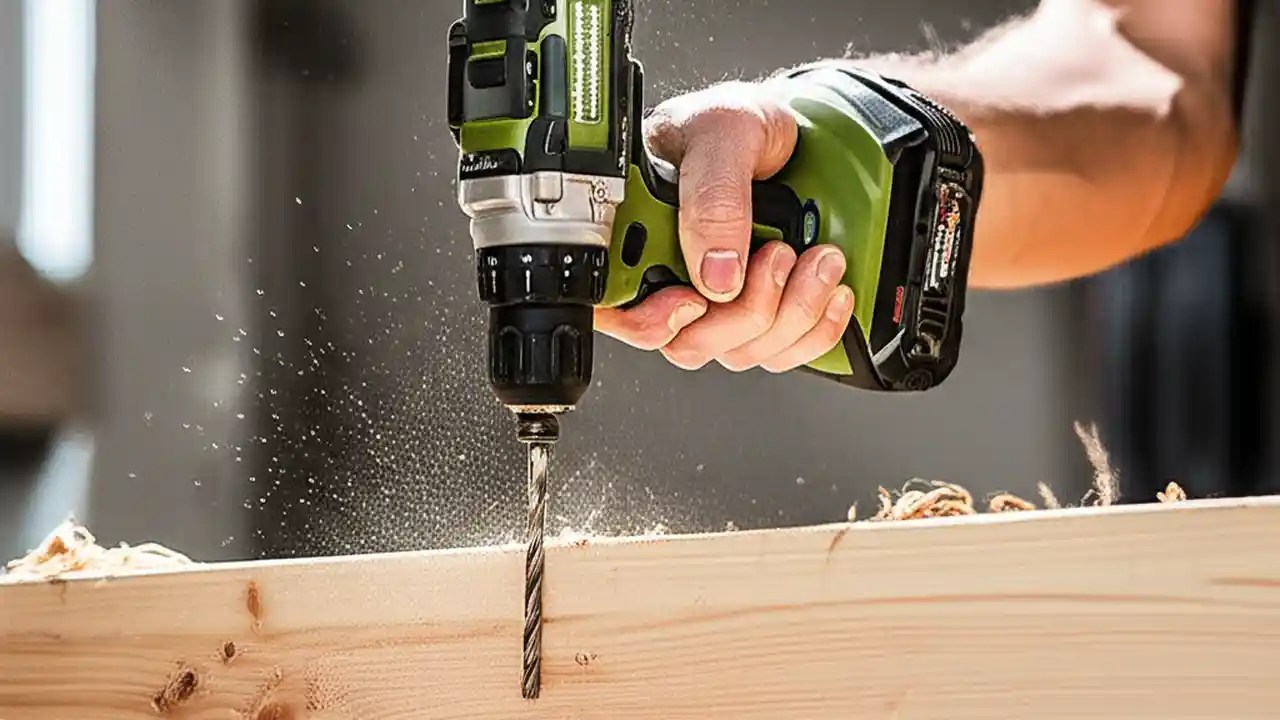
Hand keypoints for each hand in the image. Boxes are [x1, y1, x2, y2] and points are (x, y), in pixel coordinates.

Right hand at [595, 82, 854, 372]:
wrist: (800, 127)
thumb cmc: (739, 122)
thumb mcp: (724, 132)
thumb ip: (714, 198)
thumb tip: (715, 274)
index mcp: (636, 232)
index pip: (617, 308)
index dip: (650, 321)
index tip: (695, 300)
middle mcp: (671, 276)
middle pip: (688, 343)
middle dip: (745, 311)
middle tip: (780, 252)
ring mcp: (718, 302)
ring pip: (742, 351)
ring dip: (792, 312)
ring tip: (819, 254)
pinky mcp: (764, 313)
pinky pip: (785, 352)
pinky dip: (816, 328)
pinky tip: (830, 286)